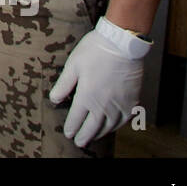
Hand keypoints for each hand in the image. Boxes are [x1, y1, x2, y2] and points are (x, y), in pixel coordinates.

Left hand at [48, 17, 147, 146]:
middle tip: (79, 142)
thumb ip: (63, 85)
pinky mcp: (132, 100)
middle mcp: (104, 105)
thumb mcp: (73, 65)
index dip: (71, 128)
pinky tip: (112, 126)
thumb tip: (54, 99)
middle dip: (84, 136)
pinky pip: (124, 120)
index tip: (68, 133)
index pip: (76, 119)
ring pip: (109, 126)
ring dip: (100, 133)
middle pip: (92, 127)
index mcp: (87, 96)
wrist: (122, 44)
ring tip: (93, 136)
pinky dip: (117, 126)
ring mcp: (120, 104)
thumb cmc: (96, 50)